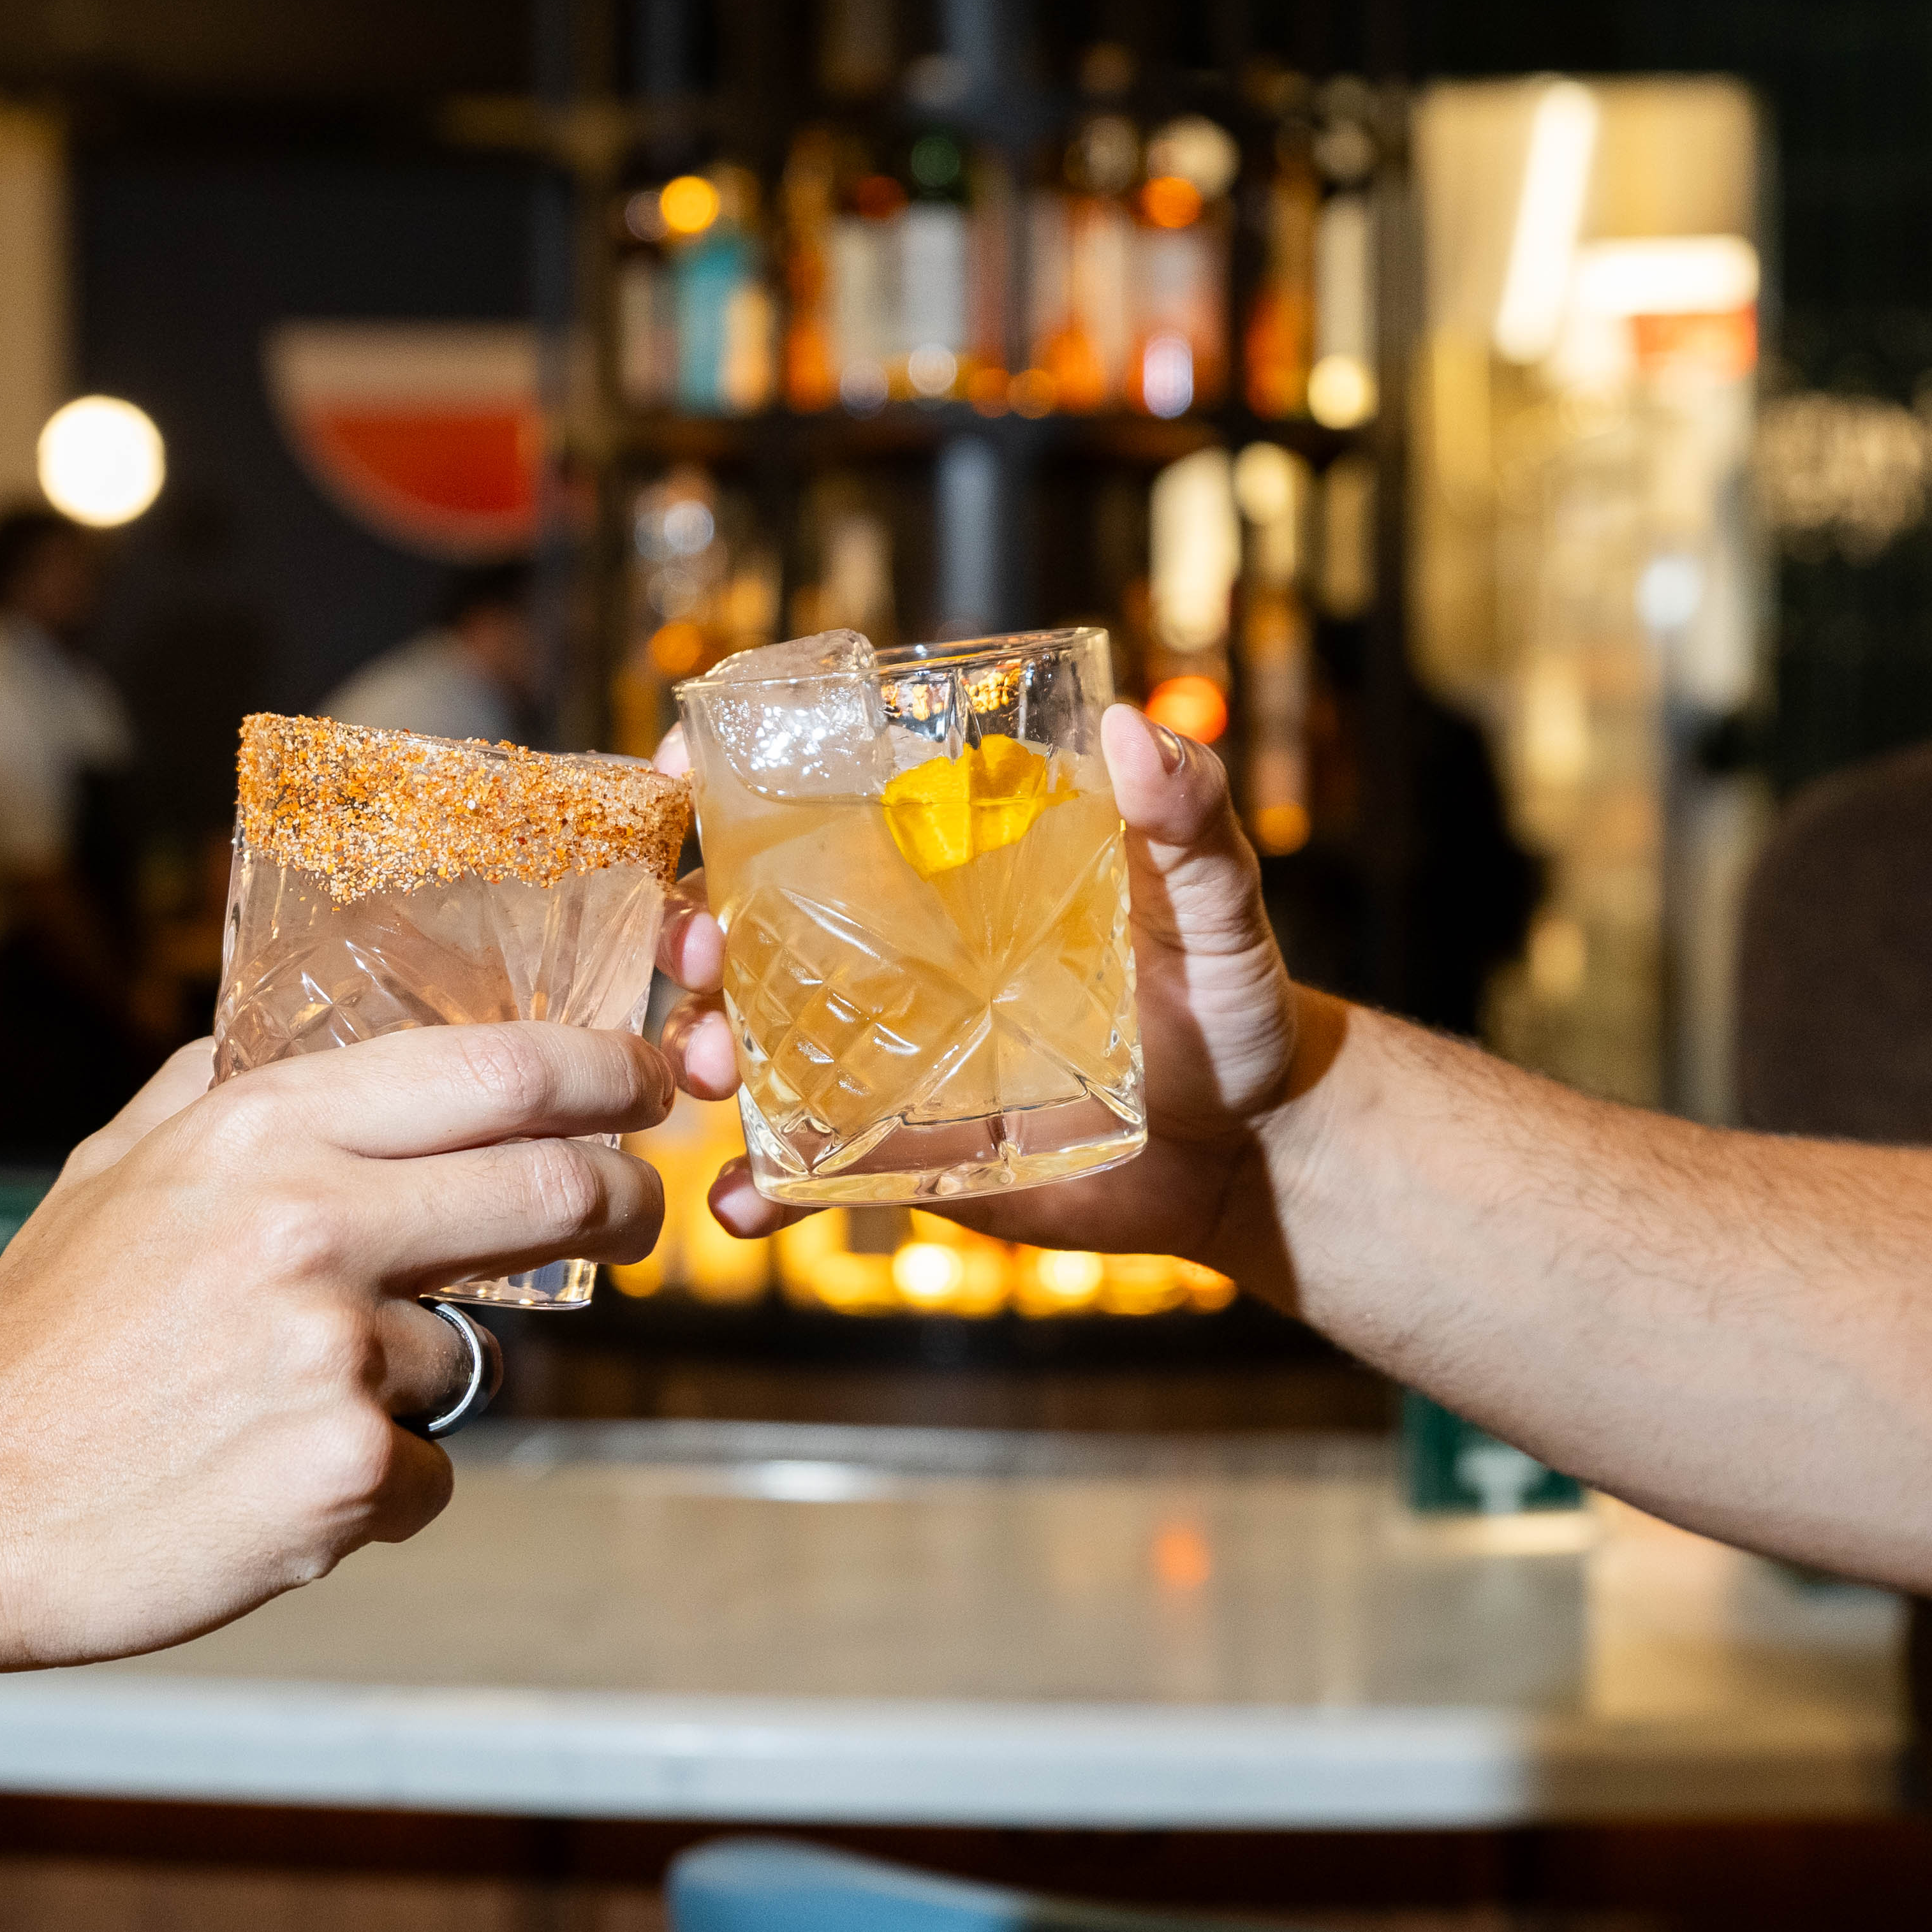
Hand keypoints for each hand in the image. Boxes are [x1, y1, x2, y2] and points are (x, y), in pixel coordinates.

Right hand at [0, 1023, 669, 1670]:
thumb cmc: (42, 1335)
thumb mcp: (121, 1166)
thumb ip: (229, 1084)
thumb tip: (322, 1023)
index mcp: (263, 1132)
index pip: (501, 1071)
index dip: (606, 1075)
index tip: (646, 1085)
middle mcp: (314, 1225)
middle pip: (557, 1188)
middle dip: (623, 1199)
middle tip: (634, 1211)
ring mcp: (337, 1354)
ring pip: (477, 1357)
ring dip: (419, 1382)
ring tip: (285, 1403)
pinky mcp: (346, 1474)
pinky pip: (426, 1472)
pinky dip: (375, 1487)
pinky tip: (269, 1479)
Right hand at [654, 706, 1330, 1292]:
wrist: (1249, 1150)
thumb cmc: (1230, 1002)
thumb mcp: (1215, 900)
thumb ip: (1185, 818)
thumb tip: (1137, 729)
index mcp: (942, 865)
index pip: (812, 800)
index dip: (727, 779)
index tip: (682, 768)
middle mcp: (887, 953)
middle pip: (742, 920)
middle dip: (687, 927)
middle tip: (700, 949)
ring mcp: (881, 1054)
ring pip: (747, 1040)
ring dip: (703, 1048)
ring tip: (715, 1070)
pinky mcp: (896, 1150)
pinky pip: (800, 1168)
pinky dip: (756, 1188)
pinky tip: (746, 1202)